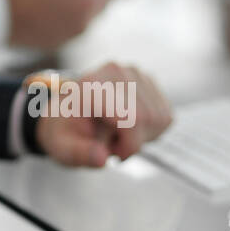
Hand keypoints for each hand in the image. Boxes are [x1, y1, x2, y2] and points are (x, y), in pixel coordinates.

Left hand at [33, 61, 172, 166]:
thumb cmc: (66, 132)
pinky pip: (165, 115)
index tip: (114, 155)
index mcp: (90, 85)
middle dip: (134, 141)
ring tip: (117, 134)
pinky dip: (151, 129)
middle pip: (148, 118)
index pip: (131, 118)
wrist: (69, 112)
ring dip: (143, 136)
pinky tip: (130, 127)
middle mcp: (114, 71)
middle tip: (112, 146)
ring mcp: (134, 72)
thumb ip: (80, 154)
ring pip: (159, 118)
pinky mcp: (149, 80)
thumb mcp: (64, 148)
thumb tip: (101, 159)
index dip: (129, 145)